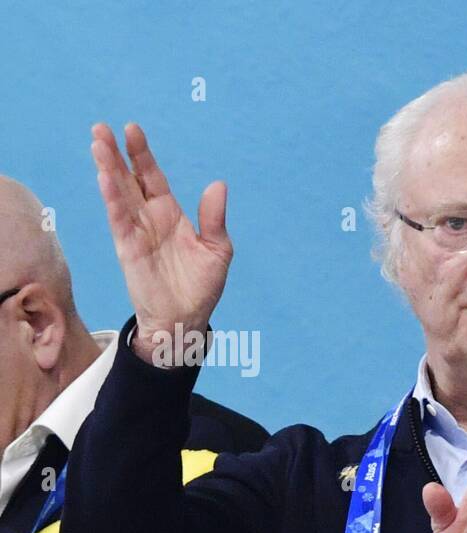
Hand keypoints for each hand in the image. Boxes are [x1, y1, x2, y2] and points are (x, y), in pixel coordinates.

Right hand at [90, 123, 231, 364]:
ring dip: (107, 169)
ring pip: (118, 194)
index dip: (142, 155)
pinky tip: (104, 179)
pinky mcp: (127, 248)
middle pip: (129, 179)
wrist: (186, 319)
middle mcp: (149, 218)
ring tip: (97, 143)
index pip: (152, 177)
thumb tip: (218, 185)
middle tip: (102, 128)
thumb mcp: (217, 250)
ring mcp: (136, 231)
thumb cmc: (201, 286)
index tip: (132, 129)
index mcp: (170, 213)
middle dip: (116, 154)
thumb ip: (214, 219)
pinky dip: (112, 199)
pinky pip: (118, 219)